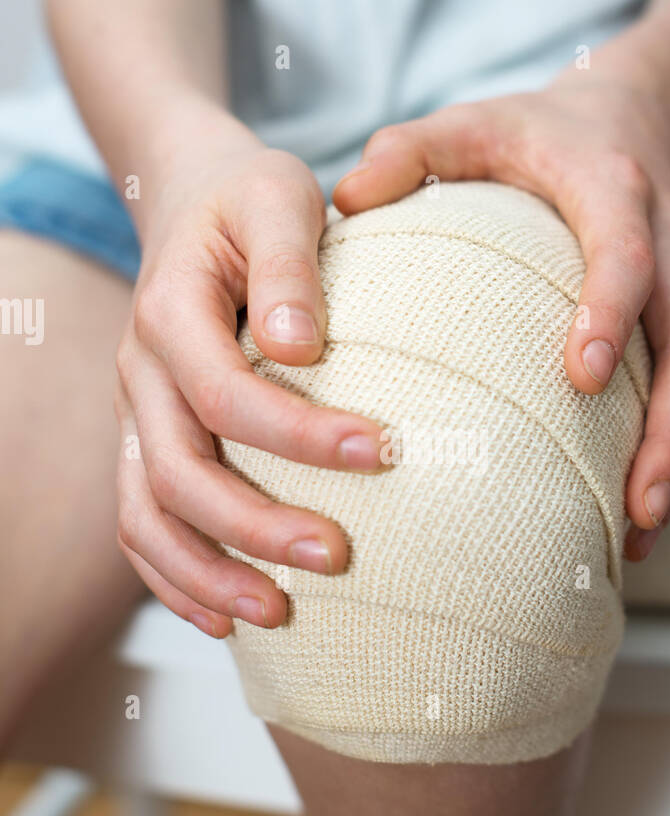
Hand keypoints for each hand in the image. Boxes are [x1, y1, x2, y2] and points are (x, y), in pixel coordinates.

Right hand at [115, 120, 385, 636]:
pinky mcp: (148, 440)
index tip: (387, 452)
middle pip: (179, 473)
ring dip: (207, 572)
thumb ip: (291, 262)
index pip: (227, 394)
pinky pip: (140, 524)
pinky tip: (229, 618)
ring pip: (146, 515)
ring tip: (278, 613)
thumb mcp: (279, 197)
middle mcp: (140, 372)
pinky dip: (175, 578)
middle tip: (337, 557)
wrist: (193, 200)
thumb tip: (304, 347)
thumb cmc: (251, 199)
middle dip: (255, 525)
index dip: (301, 435)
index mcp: (171, 312)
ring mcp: (137, 414)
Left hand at [333, 47, 669, 559]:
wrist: (634, 117)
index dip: (611, 313)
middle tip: (635, 504)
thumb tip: (343, 202)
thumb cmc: (532, 134)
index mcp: (613, 187)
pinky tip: (642, 512)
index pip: (625, 253)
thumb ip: (406, 152)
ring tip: (641, 530)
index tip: (585, 378)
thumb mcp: (467, 122)